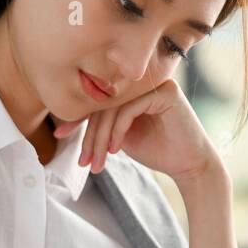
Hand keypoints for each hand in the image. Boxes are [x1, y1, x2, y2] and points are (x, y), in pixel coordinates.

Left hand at [51, 78, 220, 184]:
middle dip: (89, 135)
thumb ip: (100, 125)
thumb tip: (62, 125)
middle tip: (82, 161)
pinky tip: (115, 150)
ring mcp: (156, 83)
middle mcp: (142, 81)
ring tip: (95, 162)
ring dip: (99, 138)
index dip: (77, 118)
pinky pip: (129, 109)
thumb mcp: (119, 137)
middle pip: (103, 103)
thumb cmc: (156, 150)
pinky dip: (118, 132)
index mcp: (130, 89)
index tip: (59, 136)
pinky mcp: (166, 92)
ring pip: (113, 107)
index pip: (97, 99)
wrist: (188, 166)